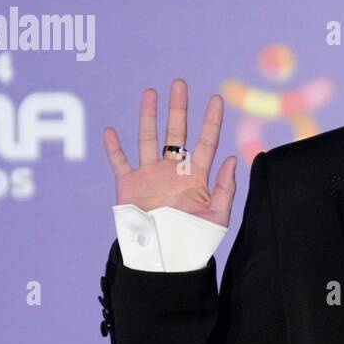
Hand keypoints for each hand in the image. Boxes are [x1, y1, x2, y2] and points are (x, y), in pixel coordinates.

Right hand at [103, 78, 237, 228]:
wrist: (165, 258)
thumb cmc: (194, 241)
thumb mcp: (218, 217)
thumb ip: (226, 189)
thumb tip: (233, 159)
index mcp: (197, 176)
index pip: (206, 142)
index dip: (212, 121)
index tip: (216, 98)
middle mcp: (173, 171)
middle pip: (176, 133)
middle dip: (178, 109)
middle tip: (180, 84)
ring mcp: (150, 176)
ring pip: (149, 139)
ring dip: (149, 117)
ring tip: (151, 93)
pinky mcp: (129, 186)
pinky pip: (120, 162)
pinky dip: (113, 148)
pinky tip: (110, 130)